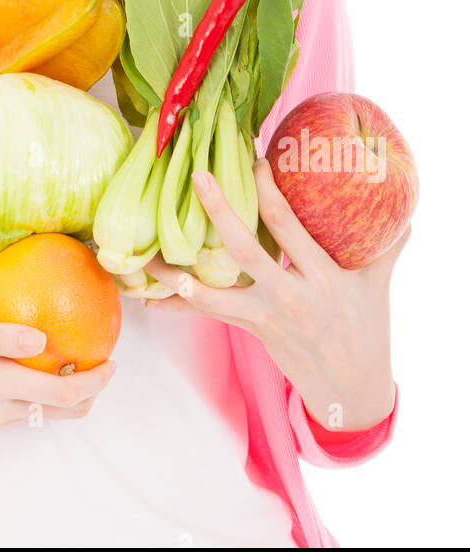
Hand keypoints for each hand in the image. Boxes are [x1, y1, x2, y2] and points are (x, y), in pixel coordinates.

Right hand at [0, 311, 116, 426]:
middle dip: (91, 389)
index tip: (112, 357)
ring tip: (81, 355)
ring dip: (70, 391)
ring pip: (45, 410)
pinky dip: (46, 390)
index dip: (94, 381)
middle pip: (61, 409)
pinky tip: (43, 361)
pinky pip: (26, 406)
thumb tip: (42, 337)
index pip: (61, 394)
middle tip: (105, 356)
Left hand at [145, 159, 411, 431]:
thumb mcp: (376, 288)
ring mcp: (265, 315)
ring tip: (146, 257)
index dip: (268, 191)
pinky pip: (208, 314)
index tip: (254, 159)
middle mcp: (289, 295)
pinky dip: (179, 303)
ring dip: (177, 275)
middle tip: (198, 178)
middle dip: (220, 212)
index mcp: (321, 277)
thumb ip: (385, 249)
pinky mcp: (250, 330)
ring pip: (212, 294)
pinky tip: (149, 296)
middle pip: (245, 250)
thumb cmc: (365, 332)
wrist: (352, 392)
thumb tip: (404, 214)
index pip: (289, 225)